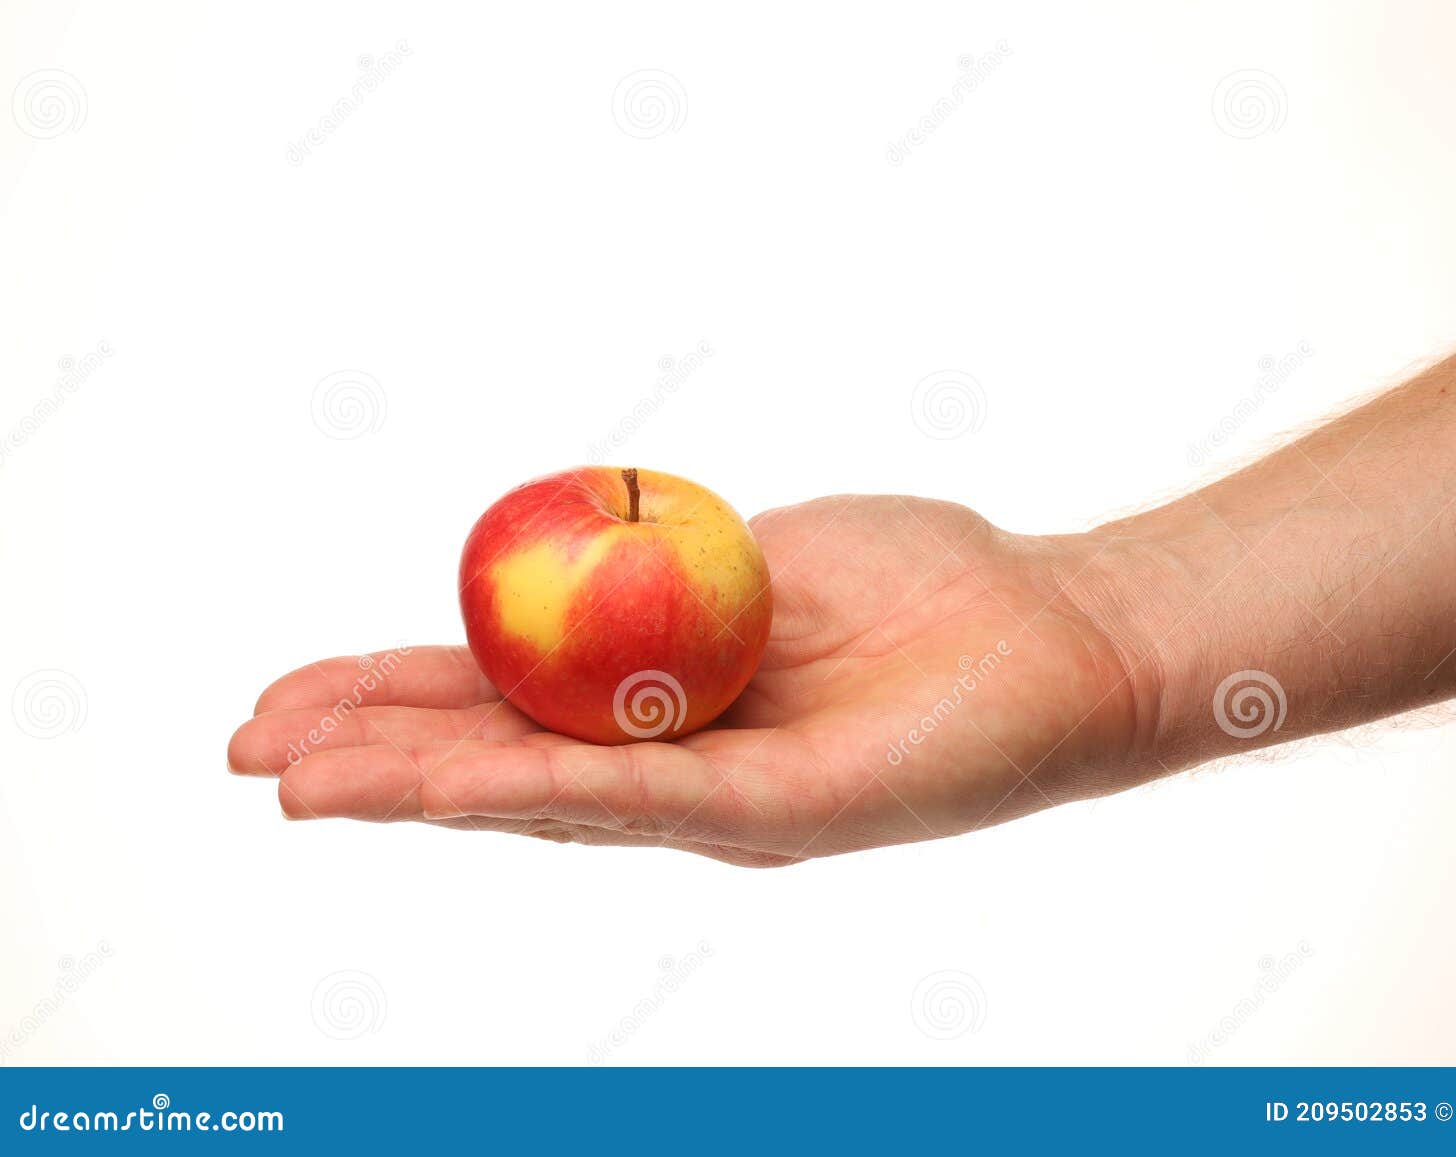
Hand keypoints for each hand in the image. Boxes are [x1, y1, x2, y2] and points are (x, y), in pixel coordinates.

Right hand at [227, 496, 1159, 865]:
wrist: (1058, 631)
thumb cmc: (928, 585)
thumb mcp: (764, 557)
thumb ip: (668, 576)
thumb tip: (571, 559)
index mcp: (665, 703)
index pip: (507, 704)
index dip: (398, 698)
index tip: (295, 690)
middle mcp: (676, 769)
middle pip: (501, 764)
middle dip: (373, 756)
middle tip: (250, 751)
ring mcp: (720, 804)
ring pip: (545, 799)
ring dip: (419, 788)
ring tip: (300, 783)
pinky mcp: (780, 819)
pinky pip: (640, 797)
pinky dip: (537, 789)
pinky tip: (446, 786)